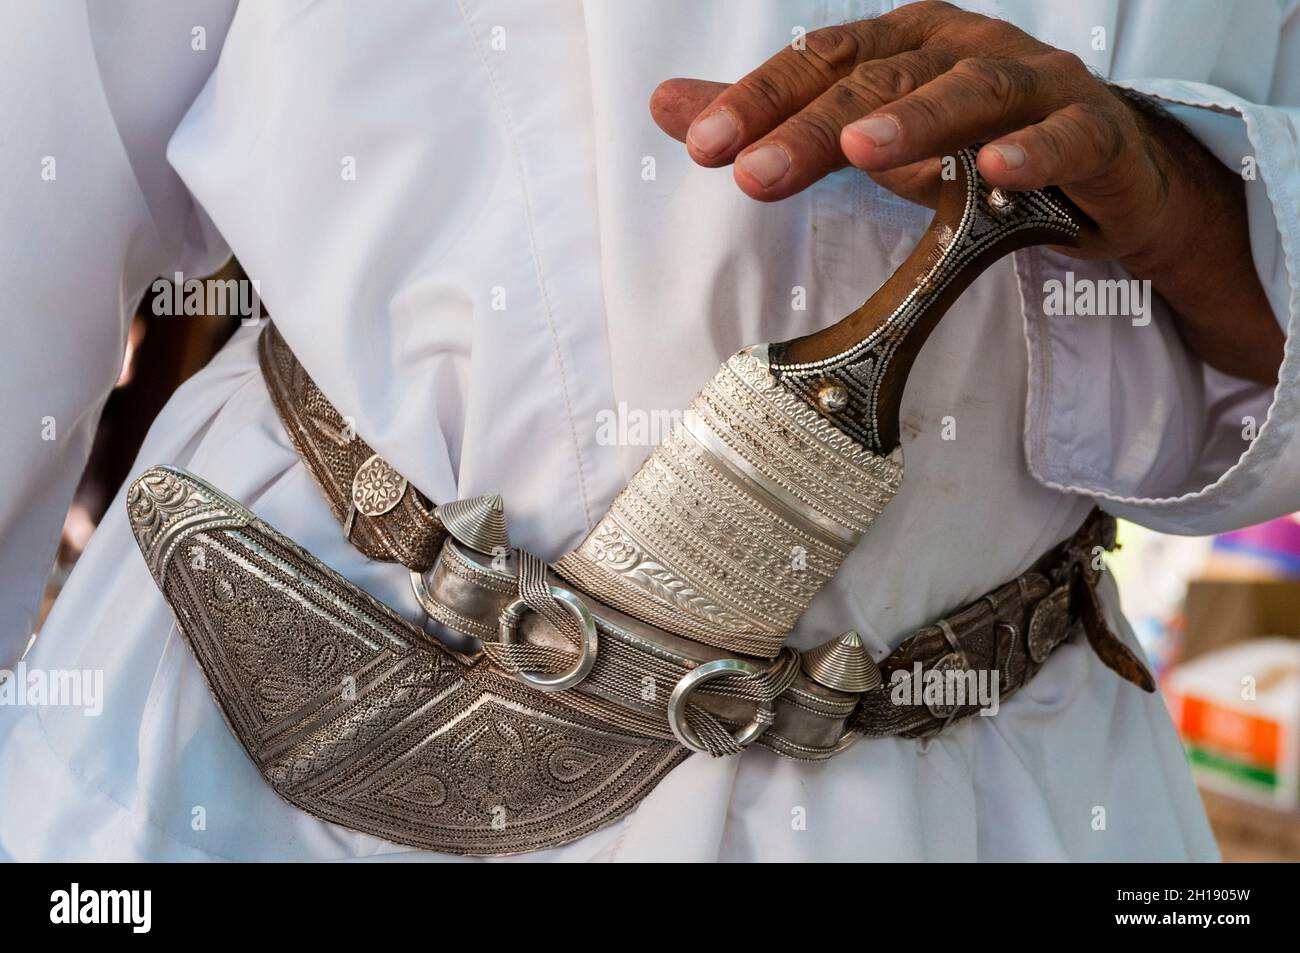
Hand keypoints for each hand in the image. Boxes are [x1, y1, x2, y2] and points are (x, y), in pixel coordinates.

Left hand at [650, 0, 1282, 382]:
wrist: (1096, 173)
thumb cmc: (970, 145)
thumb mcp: (863, 135)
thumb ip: (775, 121)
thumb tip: (669, 106)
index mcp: (901, 48)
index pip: (819, 64)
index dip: (759, 100)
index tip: (703, 147)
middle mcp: (960, 50)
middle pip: (880, 81)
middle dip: (812, 125)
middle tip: (754, 171)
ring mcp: (1032, 84)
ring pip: (971, 94)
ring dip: (916, 120)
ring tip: (862, 151)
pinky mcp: (1092, 130)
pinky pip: (1067, 135)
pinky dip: (1036, 149)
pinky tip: (999, 170)